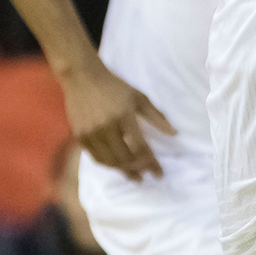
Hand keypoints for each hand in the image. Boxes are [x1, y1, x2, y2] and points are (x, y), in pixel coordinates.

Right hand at [58, 57, 176, 181]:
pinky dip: (109, 164)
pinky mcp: (80, 136)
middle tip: (146, 175)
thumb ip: (157, 117)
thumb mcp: (139, 98)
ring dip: (124, 170)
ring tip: (134, 175)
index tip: (159, 173)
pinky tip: (117, 165)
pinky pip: (96, 158)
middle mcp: (107, 127)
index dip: (151, 162)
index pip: (140, 147)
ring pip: (110, 161)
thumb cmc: (115, 87)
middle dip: (138, 169)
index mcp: (124, 116)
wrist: (83, 78)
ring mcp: (91, 133)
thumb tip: (175, 133)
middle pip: (125, 158)